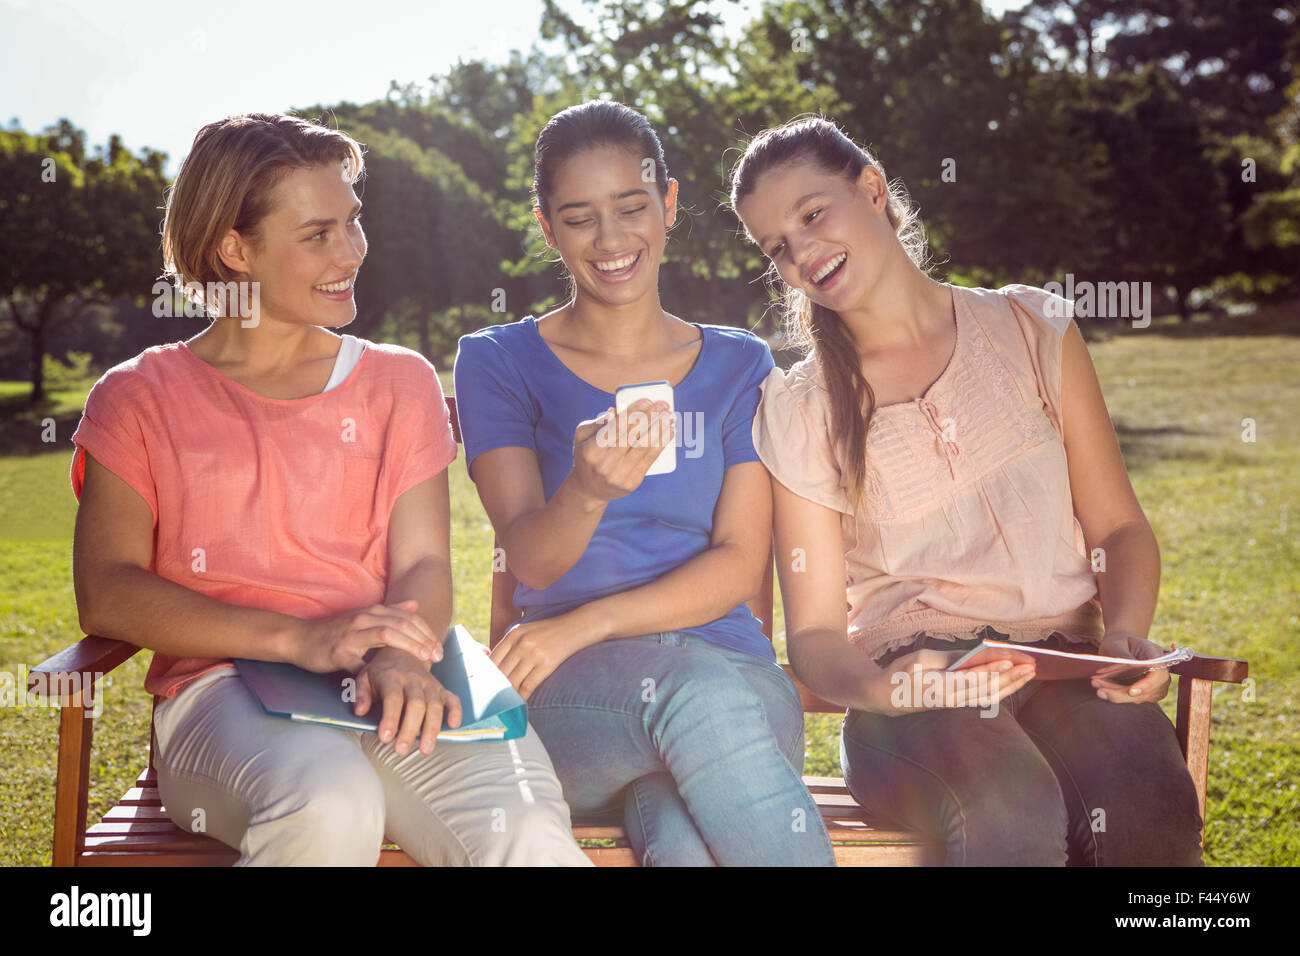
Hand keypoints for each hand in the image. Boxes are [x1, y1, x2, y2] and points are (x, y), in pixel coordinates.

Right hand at [293, 599, 442, 673]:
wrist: (299, 638)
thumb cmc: (334, 631)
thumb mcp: (363, 616)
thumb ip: (390, 611)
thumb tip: (415, 605)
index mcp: (373, 612)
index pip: (408, 618)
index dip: (426, 632)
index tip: (438, 648)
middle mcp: (365, 619)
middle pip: (403, 624)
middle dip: (424, 640)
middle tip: (438, 656)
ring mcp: (352, 634)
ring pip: (388, 635)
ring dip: (410, 647)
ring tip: (424, 660)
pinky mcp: (340, 652)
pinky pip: (361, 664)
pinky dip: (377, 673)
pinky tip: (390, 682)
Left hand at [354, 646, 461, 755]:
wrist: (402, 651)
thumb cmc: (381, 671)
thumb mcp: (364, 677)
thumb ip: (361, 694)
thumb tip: (359, 711)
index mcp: (392, 676)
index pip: (393, 698)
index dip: (390, 718)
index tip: (385, 738)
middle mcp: (413, 679)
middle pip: (416, 704)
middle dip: (410, 729)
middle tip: (401, 750)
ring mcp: (430, 684)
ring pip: (435, 705)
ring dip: (432, 728)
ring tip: (425, 749)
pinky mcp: (441, 689)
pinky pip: (452, 699)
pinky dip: (455, 711)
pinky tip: (454, 725)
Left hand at [489, 606, 605, 700]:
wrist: (577, 627)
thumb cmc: (551, 632)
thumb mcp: (527, 632)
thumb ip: (511, 646)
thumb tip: (495, 669)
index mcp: (513, 634)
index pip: (492, 660)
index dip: (486, 676)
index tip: (483, 688)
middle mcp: (521, 643)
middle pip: (500, 672)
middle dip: (495, 688)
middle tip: (490, 701)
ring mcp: (533, 654)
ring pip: (512, 681)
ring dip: (508, 695)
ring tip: (504, 704)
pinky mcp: (546, 664)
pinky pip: (528, 685)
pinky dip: (523, 696)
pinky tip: (521, 702)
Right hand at [568, 399, 675, 504]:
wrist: (589, 490)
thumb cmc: (587, 456)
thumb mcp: (582, 437)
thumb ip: (598, 422)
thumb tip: (615, 410)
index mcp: (593, 450)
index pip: (617, 427)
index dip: (634, 412)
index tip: (647, 400)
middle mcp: (606, 463)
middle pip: (633, 436)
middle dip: (651, 417)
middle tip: (664, 405)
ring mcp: (620, 474)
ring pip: (644, 447)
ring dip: (660, 429)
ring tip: (670, 416)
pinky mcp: (632, 482)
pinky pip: (650, 459)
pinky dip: (662, 444)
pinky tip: (670, 432)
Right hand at [869, 647, 1035, 714]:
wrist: (886, 697)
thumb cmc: (901, 673)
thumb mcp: (919, 659)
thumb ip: (947, 659)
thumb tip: (973, 655)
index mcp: (939, 687)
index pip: (971, 679)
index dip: (992, 671)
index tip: (1010, 662)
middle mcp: (951, 699)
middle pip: (986, 689)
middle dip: (1010, 678)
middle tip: (1030, 666)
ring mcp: (955, 703)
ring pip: (989, 696)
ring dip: (1011, 685)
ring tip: (1028, 673)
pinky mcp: (957, 703)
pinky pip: (984, 698)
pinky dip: (1002, 690)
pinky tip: (1014, 682)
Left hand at [1092, 629, 1170, 702]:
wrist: (1120, 645)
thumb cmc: (1118, 642)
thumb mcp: (1117, 644)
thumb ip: (1124, 656)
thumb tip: (1128, 667)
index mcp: (1156, 655)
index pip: (1159, 674)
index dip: (1147, 685)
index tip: (1131, 691)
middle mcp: (1159, 672)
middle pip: (1148, 691)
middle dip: (1123, 693)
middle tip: (1100, 691)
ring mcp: (1154, 684)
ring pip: (1139, 697)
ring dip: (1117, 695)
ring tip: (1097, 687)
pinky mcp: (1145, 692)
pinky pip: (1132, 698)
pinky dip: (1117, 696)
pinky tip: (1102, 690)